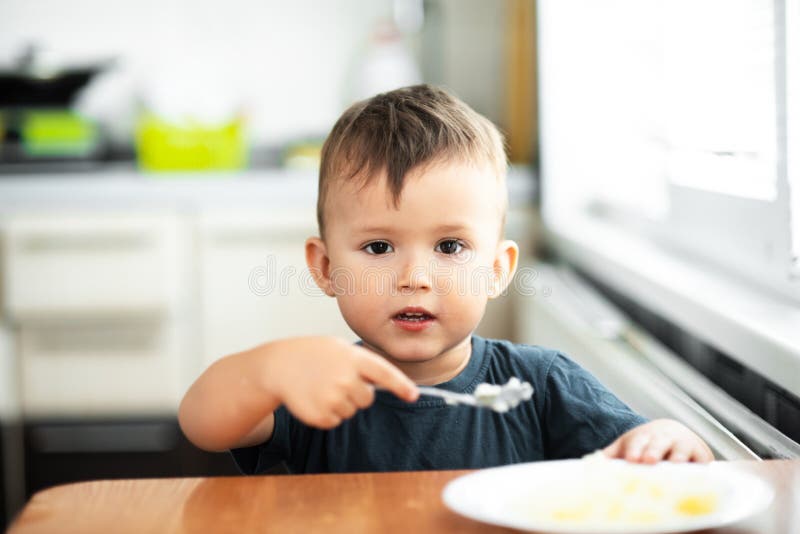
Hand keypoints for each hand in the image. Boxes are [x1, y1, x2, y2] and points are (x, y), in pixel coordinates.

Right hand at [264, 337, 418, 428]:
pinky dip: (327, 413)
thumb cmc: (314, 355)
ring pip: (351, 410)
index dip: (401, 386)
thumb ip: (364, 364)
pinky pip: (336, 420)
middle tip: (335, 379)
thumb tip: (388, 384)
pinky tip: (314, 397)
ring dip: (340, 402)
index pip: (385, 374)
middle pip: (367, 399)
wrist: (279, 365)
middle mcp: (346, 378)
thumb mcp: (339, 349)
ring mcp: (333, 398)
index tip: (413, 396)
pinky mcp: (321, 416)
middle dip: (356, 393)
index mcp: (353, 358)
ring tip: (321, 385)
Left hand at [602, 419, 713, 463]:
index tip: (632, 458)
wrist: (672, 432)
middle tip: (649, 460)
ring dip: (678, 459)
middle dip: (654, 451)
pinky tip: (699, 478)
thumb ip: (612, 455)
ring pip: (681, 452)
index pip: (638, 442)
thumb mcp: (628, 445)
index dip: (635, 450)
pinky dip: (701, 469)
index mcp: (643, 437)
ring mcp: (683, 446)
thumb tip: (591, 465)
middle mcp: (664, 439)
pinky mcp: (701, 457)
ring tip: (675, 466)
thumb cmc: (646, 443)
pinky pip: (702, 464)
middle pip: (659, 444)